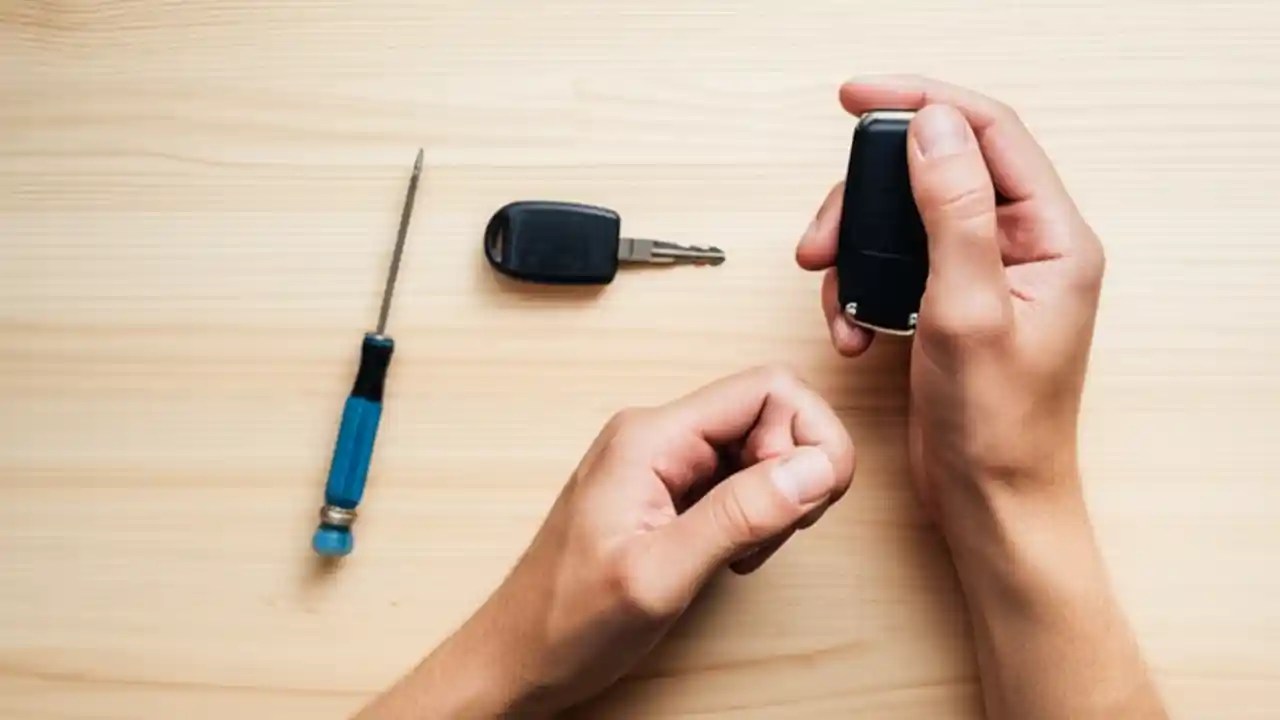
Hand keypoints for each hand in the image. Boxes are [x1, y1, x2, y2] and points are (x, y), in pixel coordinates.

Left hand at [358, 367, 854, 718]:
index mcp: (650, 437)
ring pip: (758, 450)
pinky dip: (753, 518)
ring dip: (774, 501)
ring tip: (741, 554)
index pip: (767, 388)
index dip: (808, 436)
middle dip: (795, 474)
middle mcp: (657, 436)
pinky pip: (736, 481)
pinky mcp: (667, 492)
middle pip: (769, 415)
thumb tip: (815, 465)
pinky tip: (729, 557)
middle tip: (772, 535)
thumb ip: (741, 515)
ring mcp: (661, 463)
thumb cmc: (567, 621)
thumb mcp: (662, 573)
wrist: (518, 658)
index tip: (809, 497)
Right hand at [796, 76, 1103, 519]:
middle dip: (867, 196)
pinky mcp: (950, 304)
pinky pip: (895, 266)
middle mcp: (1022, 246)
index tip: (857, 96)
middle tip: (822, 232)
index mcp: (1052, 237)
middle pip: (935, 171)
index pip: (988, 132)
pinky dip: (860, 289)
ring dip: (856, 248)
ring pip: (904, 220)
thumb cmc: (998, 426)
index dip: (923, 101)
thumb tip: (935, 126)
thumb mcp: (971, 310)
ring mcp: (984, 276)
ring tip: (831, 289)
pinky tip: (850, 330)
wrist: (988, 503)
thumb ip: (954, 211)